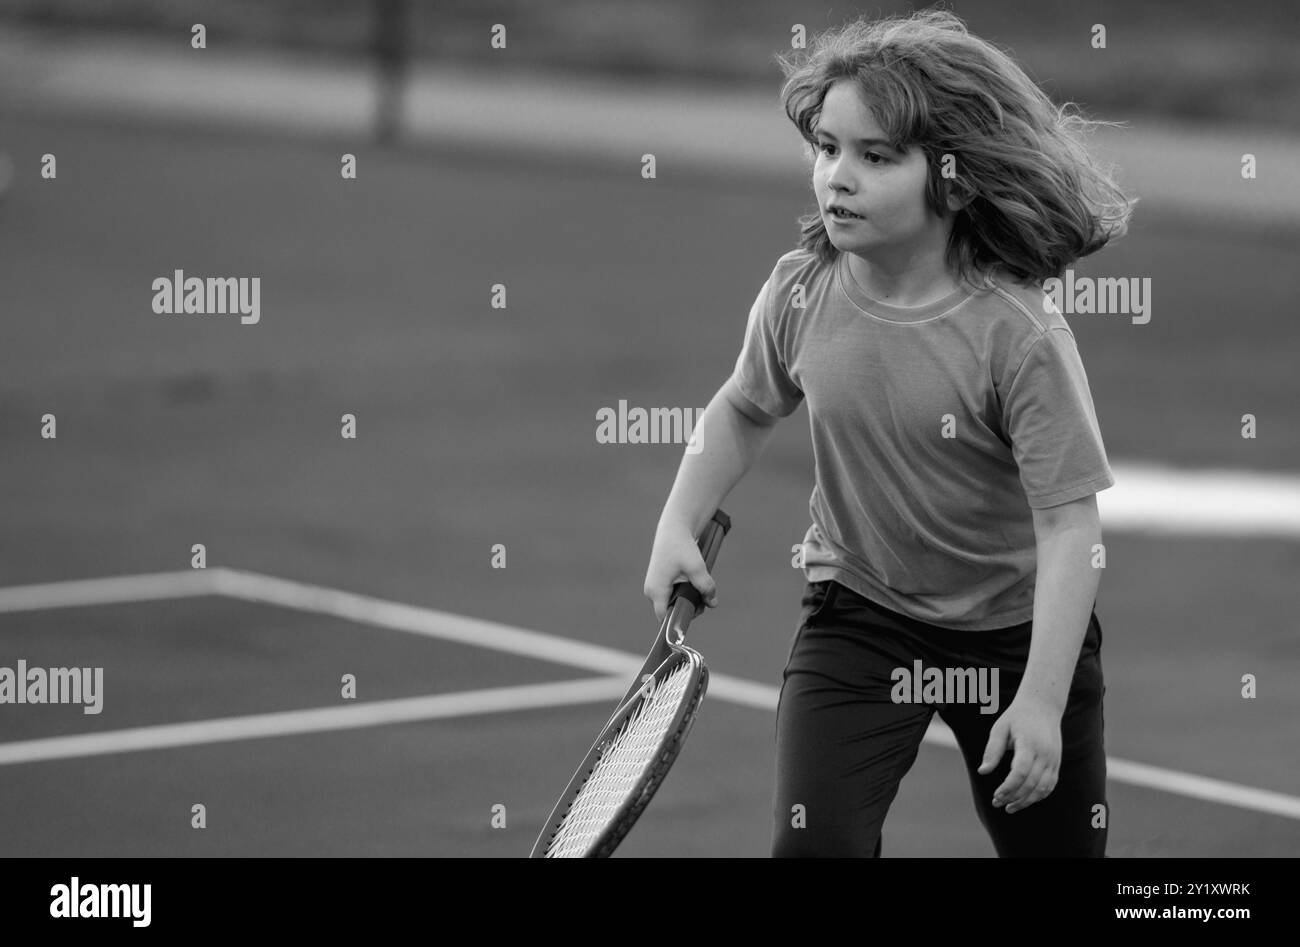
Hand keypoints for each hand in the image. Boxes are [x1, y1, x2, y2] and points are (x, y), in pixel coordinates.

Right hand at [643, 521, 717, 623]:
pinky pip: (672, 596)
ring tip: (700, 589)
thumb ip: (706, 587)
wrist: (674, 529)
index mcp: (656, 590)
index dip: (679, 620)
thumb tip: (713, 603)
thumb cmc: (682, 547)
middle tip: (704, 598)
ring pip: (673, 603)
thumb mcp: (697, 567)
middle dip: (689, 608)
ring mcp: (654, 588)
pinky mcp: (659, 583)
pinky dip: (684, 593)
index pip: (664, 618)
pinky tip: (693, 584)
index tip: (695, 615)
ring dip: (688, 600)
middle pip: (671, 611)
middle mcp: (652, 592)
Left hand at [977, 695, 1062, 814]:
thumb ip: (992, 750)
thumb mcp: (1000, 728)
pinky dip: (1038, 796)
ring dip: (1026, 801)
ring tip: (1009, 807)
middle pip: (1031, 783)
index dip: (1008, 787)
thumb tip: (982, 771)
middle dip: (1013, 797)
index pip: (1020, 772)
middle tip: (996, 803)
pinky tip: (1024, 800)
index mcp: (1029, 744)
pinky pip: (1050, 785)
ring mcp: (1053, 760)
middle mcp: (1045, 754)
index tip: (995, 795)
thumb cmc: (1017, 717)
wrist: (1043, 706)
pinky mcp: (1057, 763)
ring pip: (1043, 788)